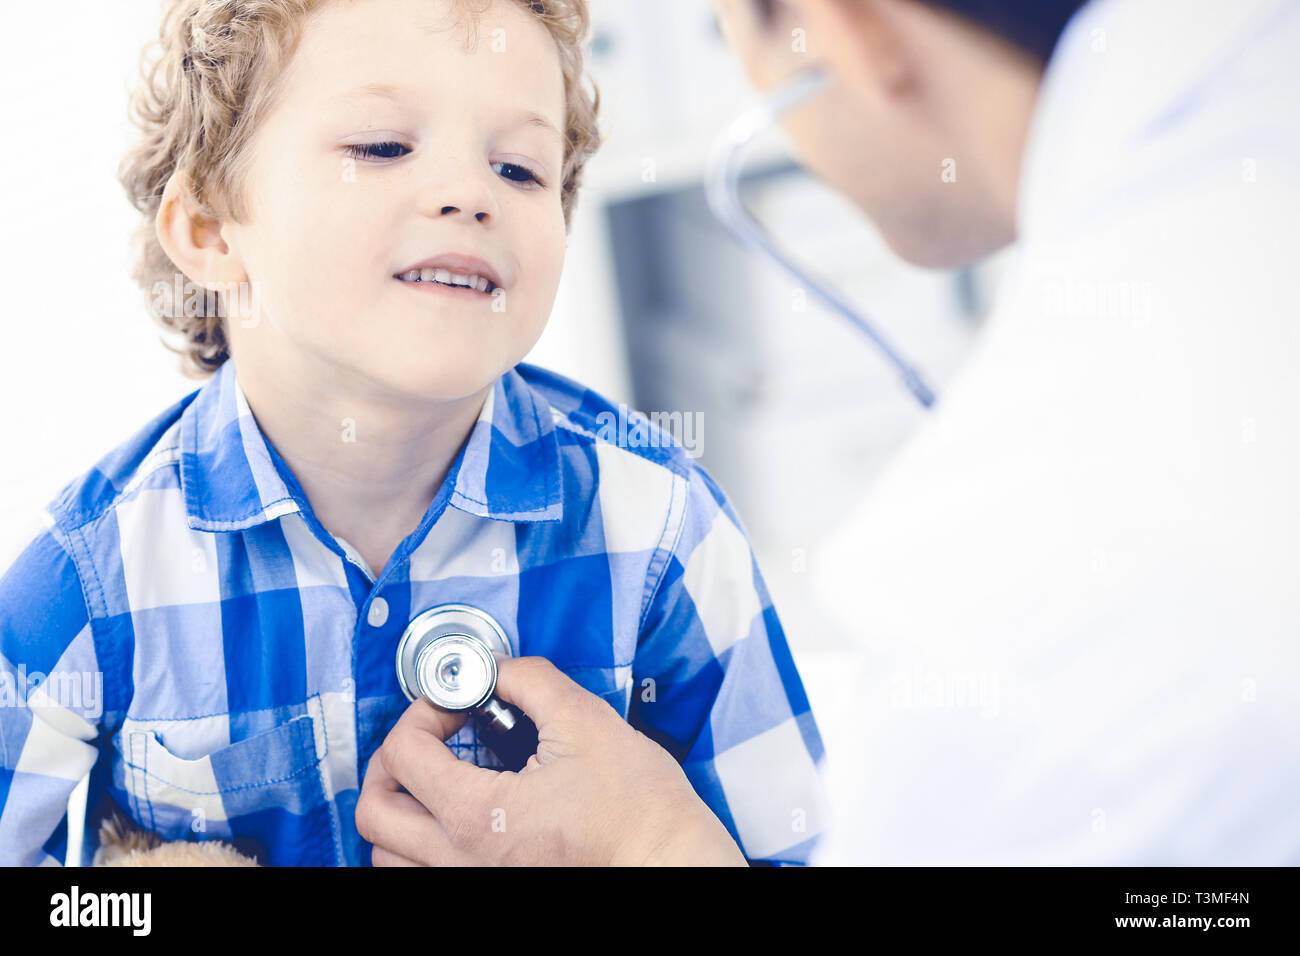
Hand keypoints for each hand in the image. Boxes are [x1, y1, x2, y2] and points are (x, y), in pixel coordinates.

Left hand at [355, 656, 746, 865]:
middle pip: (374, 812)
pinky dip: (418, 847)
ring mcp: (471, 884)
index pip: (402, 754)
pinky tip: (453, 820)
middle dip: (390, 762)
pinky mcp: (490, 895)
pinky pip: (422, 877)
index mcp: (475, 814)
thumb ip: (528, 681)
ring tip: (438, 779)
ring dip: (399, 808)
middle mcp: (459, 861)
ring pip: (388, 855)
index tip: (458, 705)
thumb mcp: (584, 720)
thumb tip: (494, 666)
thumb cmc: (638, 805)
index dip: (423, 712)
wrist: (668, 862)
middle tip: (430, 738)